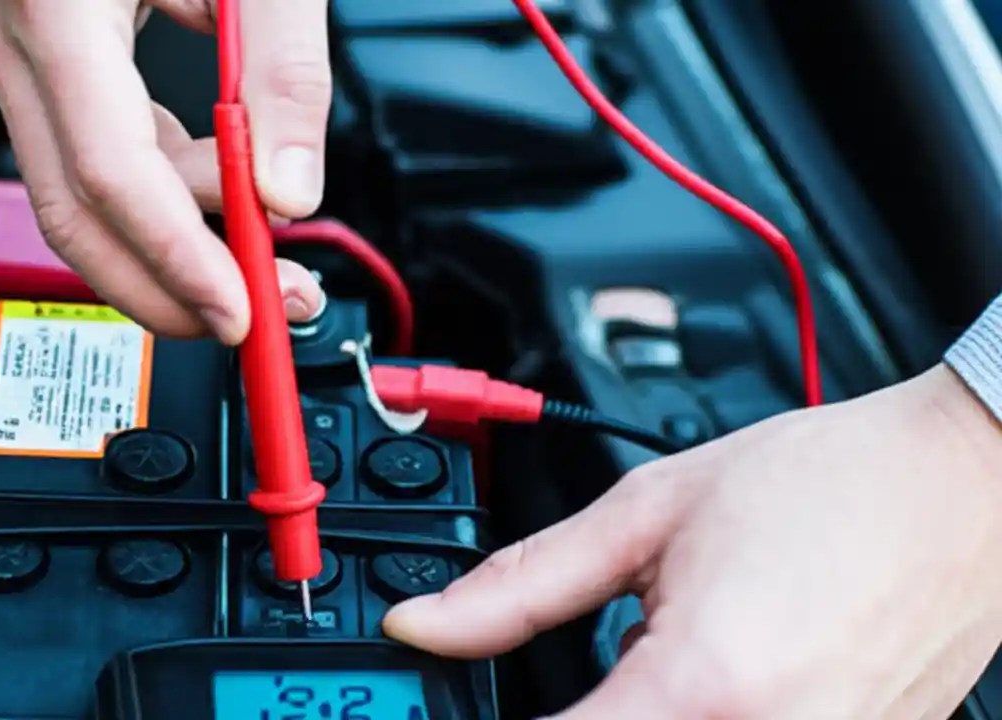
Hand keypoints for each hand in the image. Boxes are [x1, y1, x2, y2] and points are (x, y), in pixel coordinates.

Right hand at [0, 0, 328, 343]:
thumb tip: (288, 186)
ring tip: (259, 248)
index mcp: (55, 0)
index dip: (178, 257)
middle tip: (254, 311)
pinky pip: (89, 144)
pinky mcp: (35, 52)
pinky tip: (217, 187)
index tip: (241, 305)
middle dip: (168, 282)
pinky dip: (156, 183)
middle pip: (74, 210)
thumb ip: (281, 66)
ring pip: (77, 187)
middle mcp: (11, 35)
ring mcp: (11, 47)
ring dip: (169, 239)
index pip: (109, 172)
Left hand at [384, 365, 1001, 718]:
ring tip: (643, 665)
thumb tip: (430, 625)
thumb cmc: (832, 485)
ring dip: (628, 719)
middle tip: (578, 671)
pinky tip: (696, 689)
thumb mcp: (648, 513)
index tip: (452, 704)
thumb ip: (522, 585)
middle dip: (574, 719)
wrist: (963, 484)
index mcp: (701, 689)